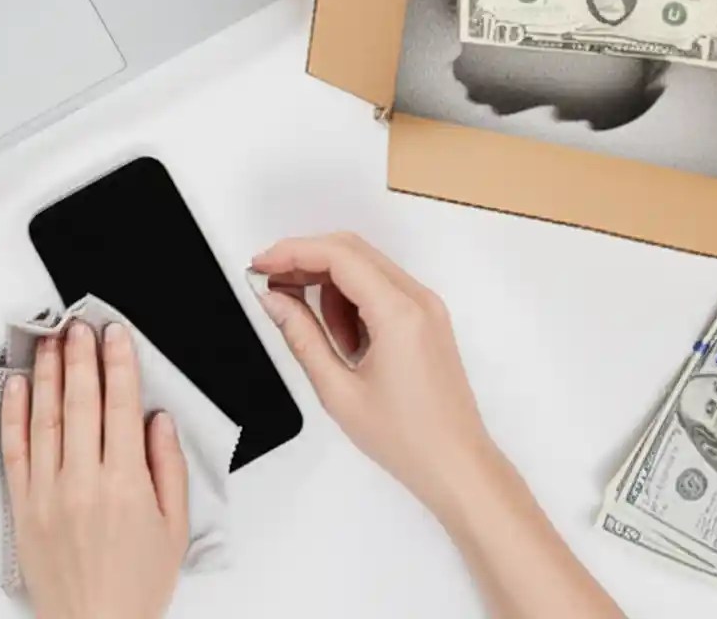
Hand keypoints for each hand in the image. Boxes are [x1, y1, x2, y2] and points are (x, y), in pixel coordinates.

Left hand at [1, 323, 188, 618]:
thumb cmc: (136, 585)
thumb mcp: (174, 528)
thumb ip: (168, 468)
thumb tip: (158, 419)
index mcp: (125, 484)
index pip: (120, 407)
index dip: (119, 364)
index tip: (115, 335)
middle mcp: (83, 481)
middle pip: (79, 403)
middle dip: (80, 357)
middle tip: (79, 324)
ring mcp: (47, 492)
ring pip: (43, 418)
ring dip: (46, 374)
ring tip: (48, 340)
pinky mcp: (22, 507)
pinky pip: (13, 450)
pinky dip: (13, 414)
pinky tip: (16, 385)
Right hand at [252, 233, 498, 511]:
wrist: (456, 464)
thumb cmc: (407, 438)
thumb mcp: (337, 390)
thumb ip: (301, 336)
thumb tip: (273, 301)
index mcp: (398, 314)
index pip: (338, 256)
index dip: (292, 253)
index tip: (261, 266)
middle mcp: (418, 300)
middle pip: (351, 251)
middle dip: (305, 261)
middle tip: (271, 285)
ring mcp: (426, 308)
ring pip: (364, 268)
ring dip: (328, 287)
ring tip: (317, 336)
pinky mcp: (426, 320)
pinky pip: (380, 290)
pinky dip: (351, 302)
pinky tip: (344, 343)